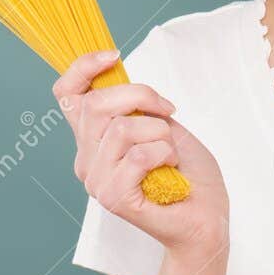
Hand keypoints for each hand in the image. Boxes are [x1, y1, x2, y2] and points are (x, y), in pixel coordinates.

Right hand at [54, 50, 228, 257]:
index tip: (113, 56)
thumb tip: (117, 74)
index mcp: (94, 140)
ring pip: (120, 128)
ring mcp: (97, 181)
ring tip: (171, 151)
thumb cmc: (189, 173)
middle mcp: (87, 160)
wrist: (207, 218)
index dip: (82, 67)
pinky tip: (171, 167)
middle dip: (141, 95)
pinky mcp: (114, 198)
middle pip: (95, 104)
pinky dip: (165, 153)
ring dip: (159, 132)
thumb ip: (135, 105)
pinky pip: (137, 155)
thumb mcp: (162, 124)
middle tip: (168, 111)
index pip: (66, 95)